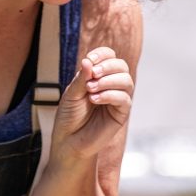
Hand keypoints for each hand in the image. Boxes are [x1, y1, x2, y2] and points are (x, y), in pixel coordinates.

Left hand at [51, 46, 132, 162]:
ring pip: (126, 81)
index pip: (109, 56)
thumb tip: (88, 61)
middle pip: (121, 66)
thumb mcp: (71, 94)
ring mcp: (118, 99)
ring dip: (109, 81)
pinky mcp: (121, 113)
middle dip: (107, 67)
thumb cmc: (69, 116)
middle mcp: (111, 85)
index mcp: (98, 76)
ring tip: (90, 90)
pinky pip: (124, 99)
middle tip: (92, 75)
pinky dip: (110, 95)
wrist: (69, 140)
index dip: (102, 55)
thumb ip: (81, 78)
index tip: (90, 60)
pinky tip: (95, 100)